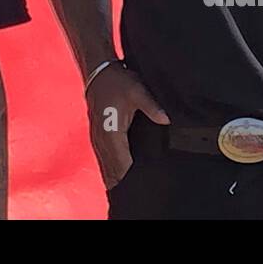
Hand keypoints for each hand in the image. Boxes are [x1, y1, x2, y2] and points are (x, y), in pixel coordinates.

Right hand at [85, 63, 168, 189]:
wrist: (98, 71)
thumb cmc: (118, 81)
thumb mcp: (138, 91)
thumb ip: (152, 107)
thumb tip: (166, 120)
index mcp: (112, 132)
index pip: (121, 164)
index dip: (129, 177)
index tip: (140, 185)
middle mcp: (102, 138)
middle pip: (111, 169)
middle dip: (121, 182)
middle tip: (135, 192)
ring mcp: (97, 137)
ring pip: (104, 164)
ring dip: (113, 177)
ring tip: (124, 191)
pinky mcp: (96, 133)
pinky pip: (101, 157)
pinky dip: (107, 167)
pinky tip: (113, 175)